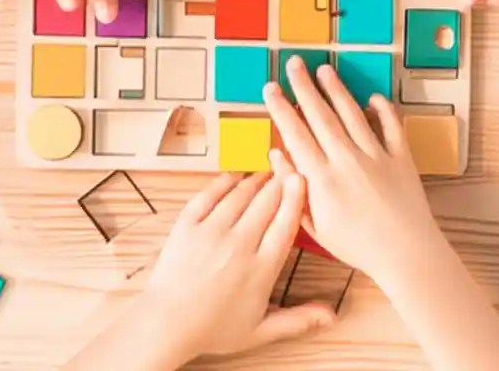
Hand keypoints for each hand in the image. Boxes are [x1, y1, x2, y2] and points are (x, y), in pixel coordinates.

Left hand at [135, 173, 335, 362]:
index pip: (286, 223)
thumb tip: (332, 315)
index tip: (302, 180)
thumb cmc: (212, 328)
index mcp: (261, 269)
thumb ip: (298, 319)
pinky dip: (224, 182)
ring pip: (241, 194)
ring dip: (256, 179)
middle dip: (280, 181)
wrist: (167, 324)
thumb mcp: (260, 331)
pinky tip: (234, 176)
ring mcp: (211, 233)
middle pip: (267, 202)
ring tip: (265, 172)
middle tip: (287, 168)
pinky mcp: (187, 226)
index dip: (296, 197)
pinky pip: (209, 195)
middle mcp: (239, 246)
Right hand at [263, 58, 440, 282]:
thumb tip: (276, 156)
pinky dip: (383, 110)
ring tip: (325, 69)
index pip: (295, 134)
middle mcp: (347, 160)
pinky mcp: (401, 158)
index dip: (280, 108)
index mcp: (322, 178)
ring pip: (352, 114)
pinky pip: (391, 127)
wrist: (406, 254)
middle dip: (304, 87)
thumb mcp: (316, 225)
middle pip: (321, 115)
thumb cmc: (357, 246)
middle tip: (294, 63)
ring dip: (337, 90)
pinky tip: (374, 97)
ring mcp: (376, 156)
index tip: (270, 87)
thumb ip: (294, 188)